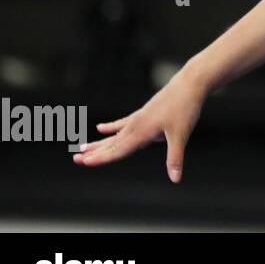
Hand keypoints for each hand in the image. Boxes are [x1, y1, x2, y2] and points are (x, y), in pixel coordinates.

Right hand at [72, 70, 206, 182]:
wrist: (189, 84)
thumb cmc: (185, 108)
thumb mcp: (181, 134)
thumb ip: (175, 158)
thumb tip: (175, 179)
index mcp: (142, 131)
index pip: (119, 149)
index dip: (102, 157)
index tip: (85, 162)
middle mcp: (136, 125)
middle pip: (112, 143)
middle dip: (94, 152)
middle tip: (75, 159)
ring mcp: (138, 118)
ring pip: (115, 135)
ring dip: (99, 142)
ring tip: (81, 147)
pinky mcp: (143, 113)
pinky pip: (123, 123)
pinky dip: (112, 127)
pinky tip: (100, 128)